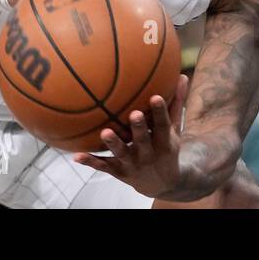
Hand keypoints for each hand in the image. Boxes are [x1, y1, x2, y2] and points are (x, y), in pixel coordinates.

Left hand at [73, 73, 189, 197]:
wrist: (163, 183)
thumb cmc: (166, 147)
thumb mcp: (175, 128)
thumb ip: (176, 103)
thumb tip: (181, 75)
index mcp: (164, 142)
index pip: (163, 125)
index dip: (160, 112)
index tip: (155, 97)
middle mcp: (149, 153)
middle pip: (143, 140)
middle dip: (139, 128)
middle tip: (134, 114)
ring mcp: (133, 164)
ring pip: (122, 153)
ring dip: (113, 144)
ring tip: (105, 132)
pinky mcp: (119, 171)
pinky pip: (104, 166)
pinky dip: (90, 162)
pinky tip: (77, 156)